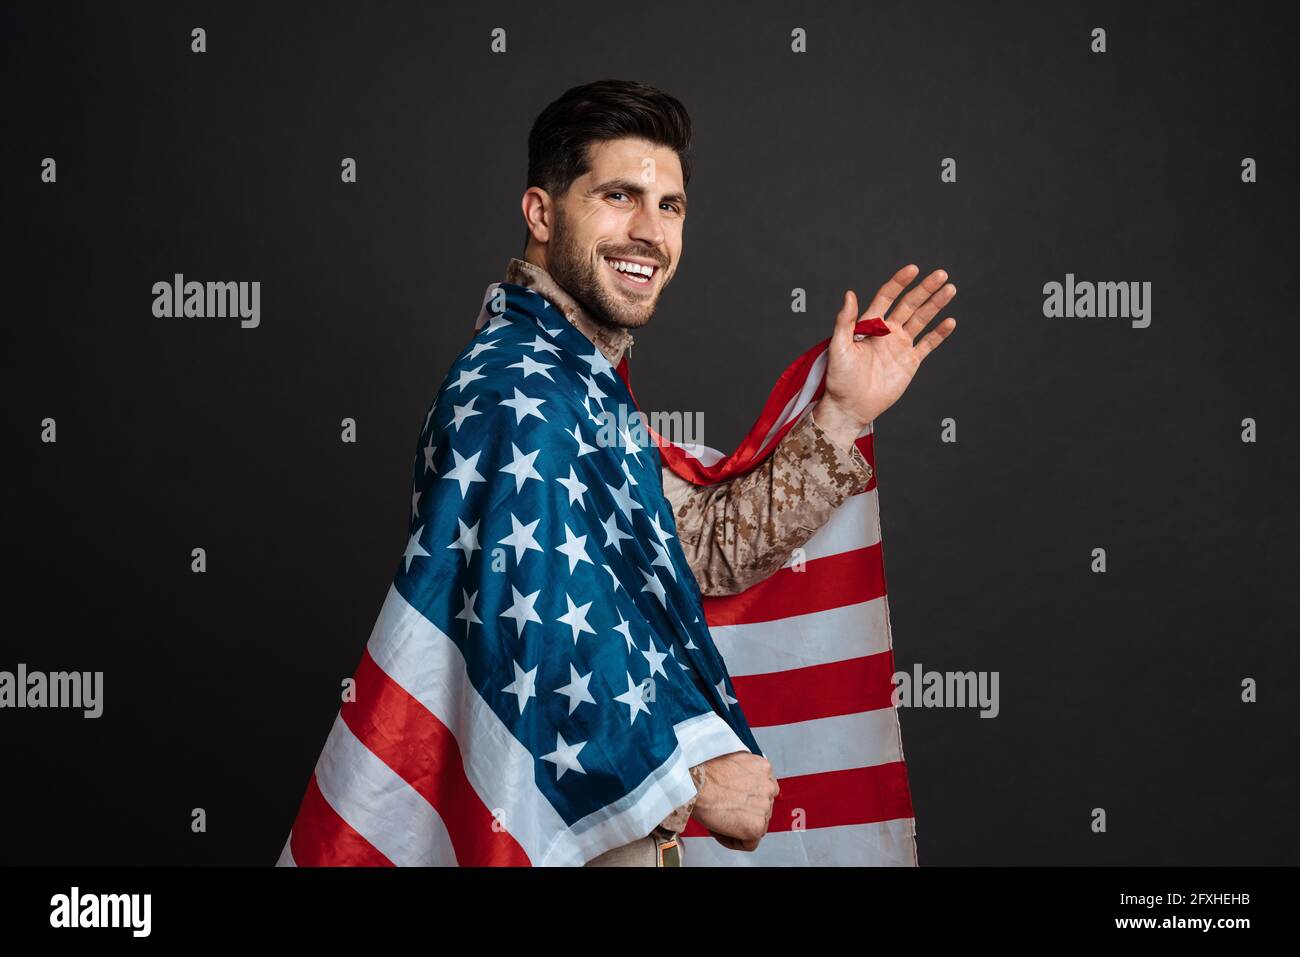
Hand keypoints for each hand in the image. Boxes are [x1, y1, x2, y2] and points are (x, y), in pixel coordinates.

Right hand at [690, 751, 779, 848]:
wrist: (696, 785)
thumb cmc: (704, 774)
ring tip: (718, 820)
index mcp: (763, 768)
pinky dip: (733, 842)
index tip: (736, 801)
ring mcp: (765, 808)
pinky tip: (720, 832)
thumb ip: (744, 773)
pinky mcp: (756, 827)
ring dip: (738, 827)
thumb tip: (739, 785)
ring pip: (756, 826)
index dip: (747, 798)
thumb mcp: (731, 761)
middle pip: (761, 808)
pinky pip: (749, 844)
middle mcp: (768, 787)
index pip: (763, 790)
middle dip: (744, 812)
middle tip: (725, 812)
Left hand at [811, 264, 957, 447]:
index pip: (888, 296)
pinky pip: (927, 344)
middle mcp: (887, 331)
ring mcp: (900, 345)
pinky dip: (939, 333)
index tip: (913, 269)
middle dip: (925, 289)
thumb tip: (849, 293)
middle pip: (910, 304)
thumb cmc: (839, 377)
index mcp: (870, 324)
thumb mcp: (839, 347)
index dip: (900, 282)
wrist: (850, 406)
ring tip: (950, 289)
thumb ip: (845, 321)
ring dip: (936, 305)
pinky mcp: (910, 361)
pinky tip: (950, 321)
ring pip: (922, 319)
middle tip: (941, 274)